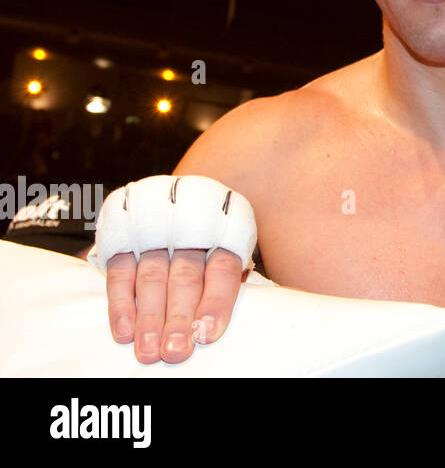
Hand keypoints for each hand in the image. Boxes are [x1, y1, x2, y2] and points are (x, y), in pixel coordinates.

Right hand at [106, 247, 244, 362]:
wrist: (174, 190)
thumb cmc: (209, 236)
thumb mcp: (229, 248)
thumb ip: (227, 280)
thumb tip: (219, 322)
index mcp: (223, 236)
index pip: (223, 270)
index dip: (216, 302)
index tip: (207, 332)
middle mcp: (189, 235)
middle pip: (186, 279)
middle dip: (180, 318)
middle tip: (175, 350)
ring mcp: (154, 237)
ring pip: (152, 279)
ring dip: (149, 317)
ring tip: (149, 349)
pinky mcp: (125, 241)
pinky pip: (120, 273)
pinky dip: (121, 304)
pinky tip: (125, 331)